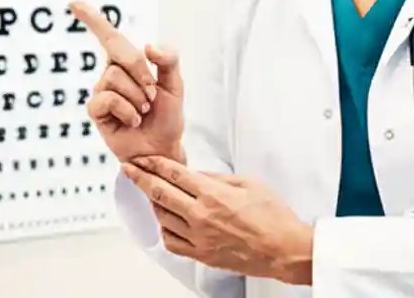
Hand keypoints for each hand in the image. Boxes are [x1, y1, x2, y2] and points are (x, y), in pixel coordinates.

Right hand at [71, 1, 185, 162]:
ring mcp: (102, 92)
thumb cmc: (167, 117)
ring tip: (144, 112)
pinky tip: (133, 121)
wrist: (162, 148)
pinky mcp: (96, 111)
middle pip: (121, 54)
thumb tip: (148, 47)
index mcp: (129, 64)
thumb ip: (169, 61)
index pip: (109, 36)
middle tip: (154, 95)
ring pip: (114, 77)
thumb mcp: (176, 85)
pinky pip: (107, 99)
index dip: (92, 19)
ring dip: (137, 97)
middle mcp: (111, 74)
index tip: (74, 3)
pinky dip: (127, 110)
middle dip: (142, 73)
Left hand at [121, 155, 313, 285]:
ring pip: (163, 218)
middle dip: (141, 178)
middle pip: (160, 193)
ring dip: (153, 203)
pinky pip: (172, 242)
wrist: (283, 248)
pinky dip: (165, 230)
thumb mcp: (250, 183)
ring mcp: (199, 238)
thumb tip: (198, 175)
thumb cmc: (273, 216)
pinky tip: (167, 222)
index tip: (144, 159)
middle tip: (130, 170)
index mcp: (214, 195)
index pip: (175, 174)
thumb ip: (219, 178)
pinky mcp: (202, 254)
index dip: (155, 164)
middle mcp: (201, 216)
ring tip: (151, 193)